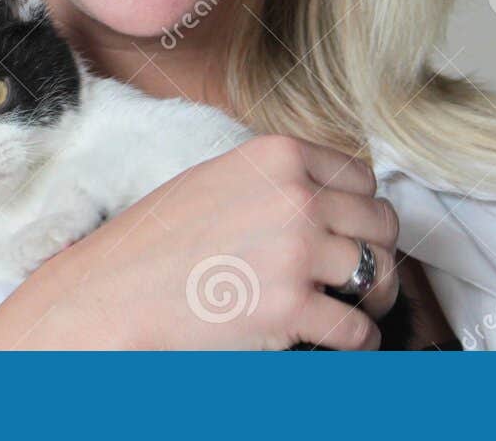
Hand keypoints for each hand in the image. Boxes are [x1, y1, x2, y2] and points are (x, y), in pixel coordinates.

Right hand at [0, 133, 400, 348]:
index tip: (351, 229)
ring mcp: (297, 251)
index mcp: (278, 155)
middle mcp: (296, 196)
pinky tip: (344, 340)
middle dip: (375, 250)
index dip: (360, 208)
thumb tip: (330, 202)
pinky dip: (359, 340)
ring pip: (381, 273)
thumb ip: (277, 180)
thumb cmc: (157, 240)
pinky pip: (359, 328)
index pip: (362, 177)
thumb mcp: (220, 179)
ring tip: (358, 306)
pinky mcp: (292, 308)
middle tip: (360, 272)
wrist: (113, 292)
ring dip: (375, 295)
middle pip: (382, 223)